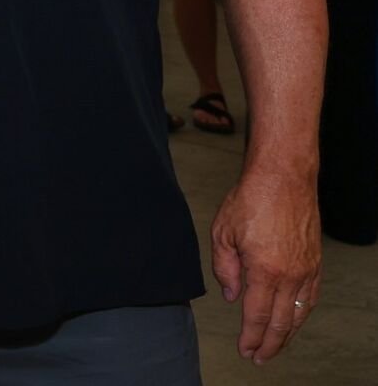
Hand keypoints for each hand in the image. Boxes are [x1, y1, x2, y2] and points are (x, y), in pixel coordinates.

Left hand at [210, 168, 320, 364]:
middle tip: (259, 358)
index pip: (257, 315)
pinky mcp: (315, 262)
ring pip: (299, 313)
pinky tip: (294, 319)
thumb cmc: (250, 200)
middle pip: (281, 322)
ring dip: (287, 334)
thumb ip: (225, 268)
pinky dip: (302, 313)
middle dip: (269, 344)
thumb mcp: (223, 233)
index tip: (245, 350)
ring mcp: (306, 269)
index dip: (251, 337)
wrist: (283, 179)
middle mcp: (290, 275)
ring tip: (275, 346)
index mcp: (264, 270)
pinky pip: (310, 296)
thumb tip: (231, 296)